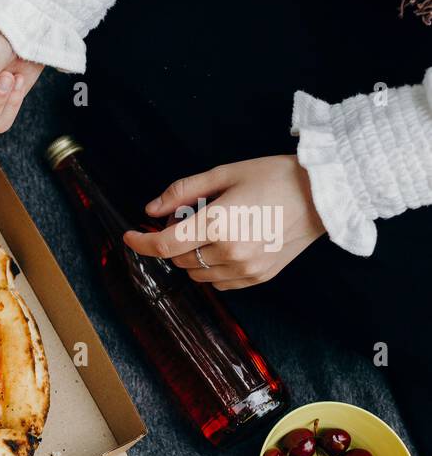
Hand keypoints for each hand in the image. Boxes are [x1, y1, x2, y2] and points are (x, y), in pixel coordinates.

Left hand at [123, 156, 325, 289]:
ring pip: (195, 273)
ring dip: (192, 256)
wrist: (325, 194)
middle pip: (178, 258)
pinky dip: (211, 268)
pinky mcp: (259, 277)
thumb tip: (151, 210)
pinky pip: (218, 282)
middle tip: (189, 217)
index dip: (140, 242)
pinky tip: (227, 246)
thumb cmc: (275, 176)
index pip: (164, 244)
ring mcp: (246, 269)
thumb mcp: (225, 173)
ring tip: (213, 230)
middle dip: (173, 240)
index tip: (129, 236)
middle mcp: (230, 252)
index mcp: (218, 224)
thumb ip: (183, 192)